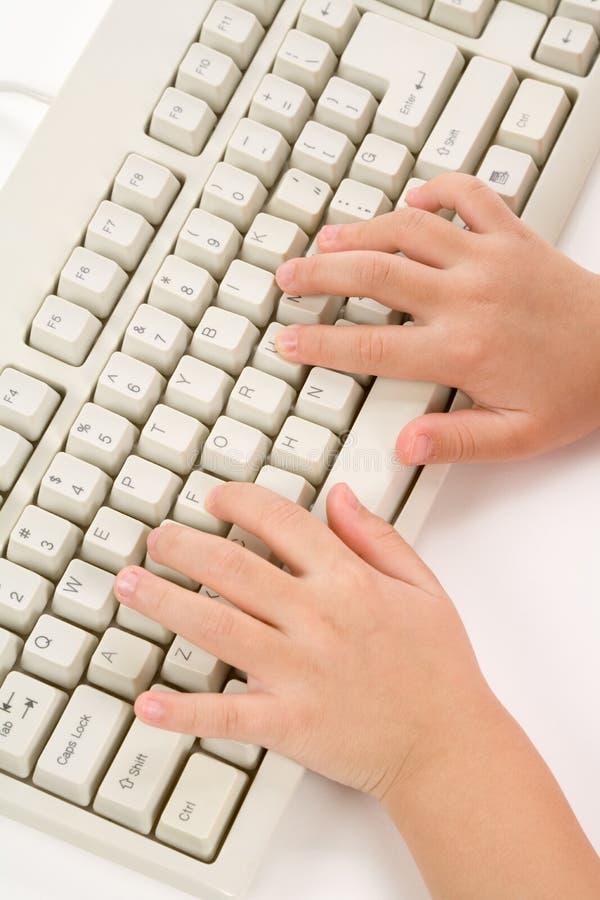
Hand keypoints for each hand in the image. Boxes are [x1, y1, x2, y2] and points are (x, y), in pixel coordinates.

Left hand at [114, 480, 494, 799]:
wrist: (449, 747)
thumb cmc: (439, 668)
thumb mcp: (422, 586)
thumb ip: (377, 537)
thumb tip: (340, 496)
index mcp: (349, 581)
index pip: (282, 522)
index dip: (240, 502)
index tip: (216, 500)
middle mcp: (316, 619)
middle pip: (233, 569)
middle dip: (185, 546)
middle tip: (157, 538)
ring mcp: (298, 671)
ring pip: (217, 627)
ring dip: (166, 602)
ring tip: (130, 584)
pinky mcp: (288, 723)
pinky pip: (226, 714)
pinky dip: (183, 711)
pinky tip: (147, 702)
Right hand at [273, 174, 599, 465]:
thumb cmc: (577, 392)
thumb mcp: (519, 437)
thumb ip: (457, 441)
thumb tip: (405, 445)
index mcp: (464, 349)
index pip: (372, 344)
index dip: (322, 342)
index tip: (289, 341)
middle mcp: (469, 294)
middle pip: (375, 273)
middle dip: (321, 274)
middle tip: (288, 277)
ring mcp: (489, 257)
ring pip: (407, 229)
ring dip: (360, 231)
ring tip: (324, 239)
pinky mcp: (513, 234)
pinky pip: (468, 194)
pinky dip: (435, 191)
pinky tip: (411, 203)